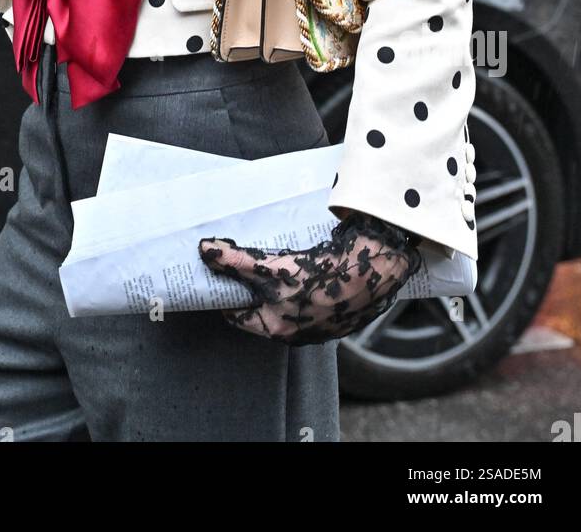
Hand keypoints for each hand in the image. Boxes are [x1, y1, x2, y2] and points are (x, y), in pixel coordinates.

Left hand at [198, 210, 421, 346]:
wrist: (375, 270)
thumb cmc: (322, 275)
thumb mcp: (273, 268)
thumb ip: (237, 262)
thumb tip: (205, 251)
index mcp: (277, 327)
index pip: (238, 314)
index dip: (226, 292)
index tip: (216, 275)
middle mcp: (296, 330)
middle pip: (260, 306)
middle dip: (248, 285)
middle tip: (238, 260)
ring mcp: (317, 319)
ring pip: (285, 299)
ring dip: (275, 281)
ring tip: (270, 255)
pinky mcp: (337, 306)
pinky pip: (309, 292)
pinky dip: (300, 279)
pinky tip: (302, 259)